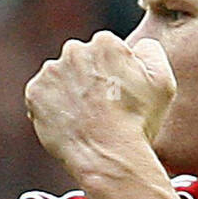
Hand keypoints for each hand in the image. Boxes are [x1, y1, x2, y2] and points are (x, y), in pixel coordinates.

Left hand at [24, 31, 174, 170]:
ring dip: (70, 92)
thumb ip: (151, 51)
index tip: (120, 93)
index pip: (107, 51)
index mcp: (105, 42)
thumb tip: (137, 47)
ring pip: (61, 78)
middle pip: (81, 61)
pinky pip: (43, 97)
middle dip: (89, 78)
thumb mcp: (163, 81)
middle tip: (103, 107)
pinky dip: (52, 108)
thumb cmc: (138, 120)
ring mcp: (50, 71)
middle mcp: (73, 50)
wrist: (109, 155)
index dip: (116, 73)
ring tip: (86, 118)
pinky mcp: (34, 93)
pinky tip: (70, 123)